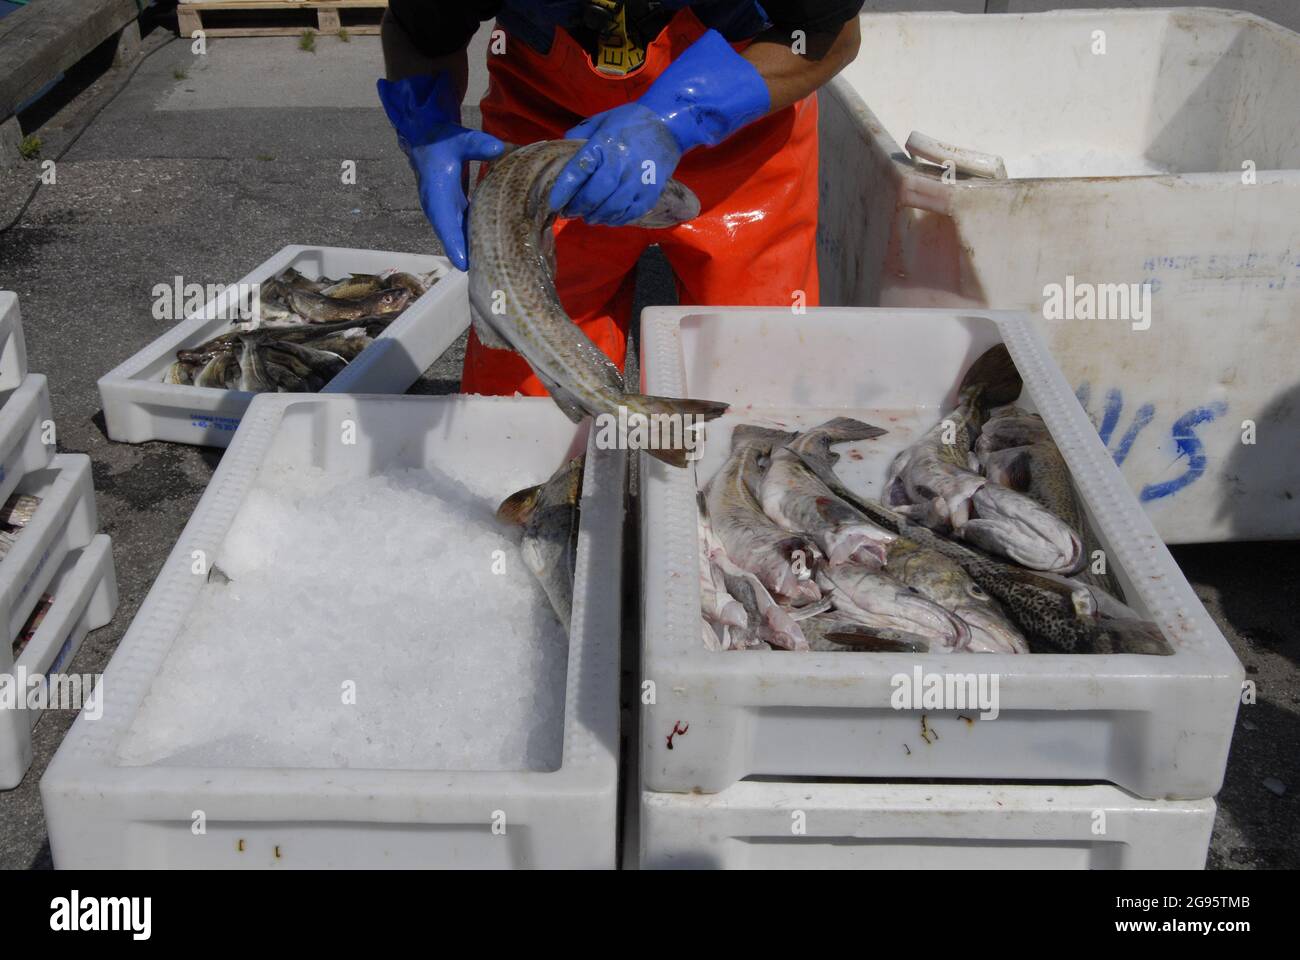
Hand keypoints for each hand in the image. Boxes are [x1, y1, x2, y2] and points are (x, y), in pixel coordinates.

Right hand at [378, 74, 503, 269]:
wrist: (425, 139)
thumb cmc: (441, 140)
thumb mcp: (459, 139)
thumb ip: (478, 144)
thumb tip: (499, 148)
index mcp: (438, 195)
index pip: (446, 225)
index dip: (455, 245)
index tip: (465, 265)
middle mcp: (438, 209)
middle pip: (453, 238)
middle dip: (468, 256)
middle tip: (488, 274)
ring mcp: (444, 211)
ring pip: (459, 236)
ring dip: (473, 250)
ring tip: (493, 268)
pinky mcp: (452, 211)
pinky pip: (463, 229)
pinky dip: (475, 238)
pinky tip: (492, 247)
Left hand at [548, 29, 769, 226]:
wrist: (668, 124)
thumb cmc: (630, 122)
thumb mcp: (601, 121)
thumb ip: (580, 135)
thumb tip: (561, 150)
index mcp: (603, 144)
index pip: (577, 171)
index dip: (563, 191)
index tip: (554, 203)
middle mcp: (620, 163)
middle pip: (593, 195)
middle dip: (578, 207)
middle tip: (571, 211)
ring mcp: (637, 179)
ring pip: (610, 208)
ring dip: (596, 216)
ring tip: (589, 216)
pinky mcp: (650, 191)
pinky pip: (630, 213)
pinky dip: (616, 219)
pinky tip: (608, 217)